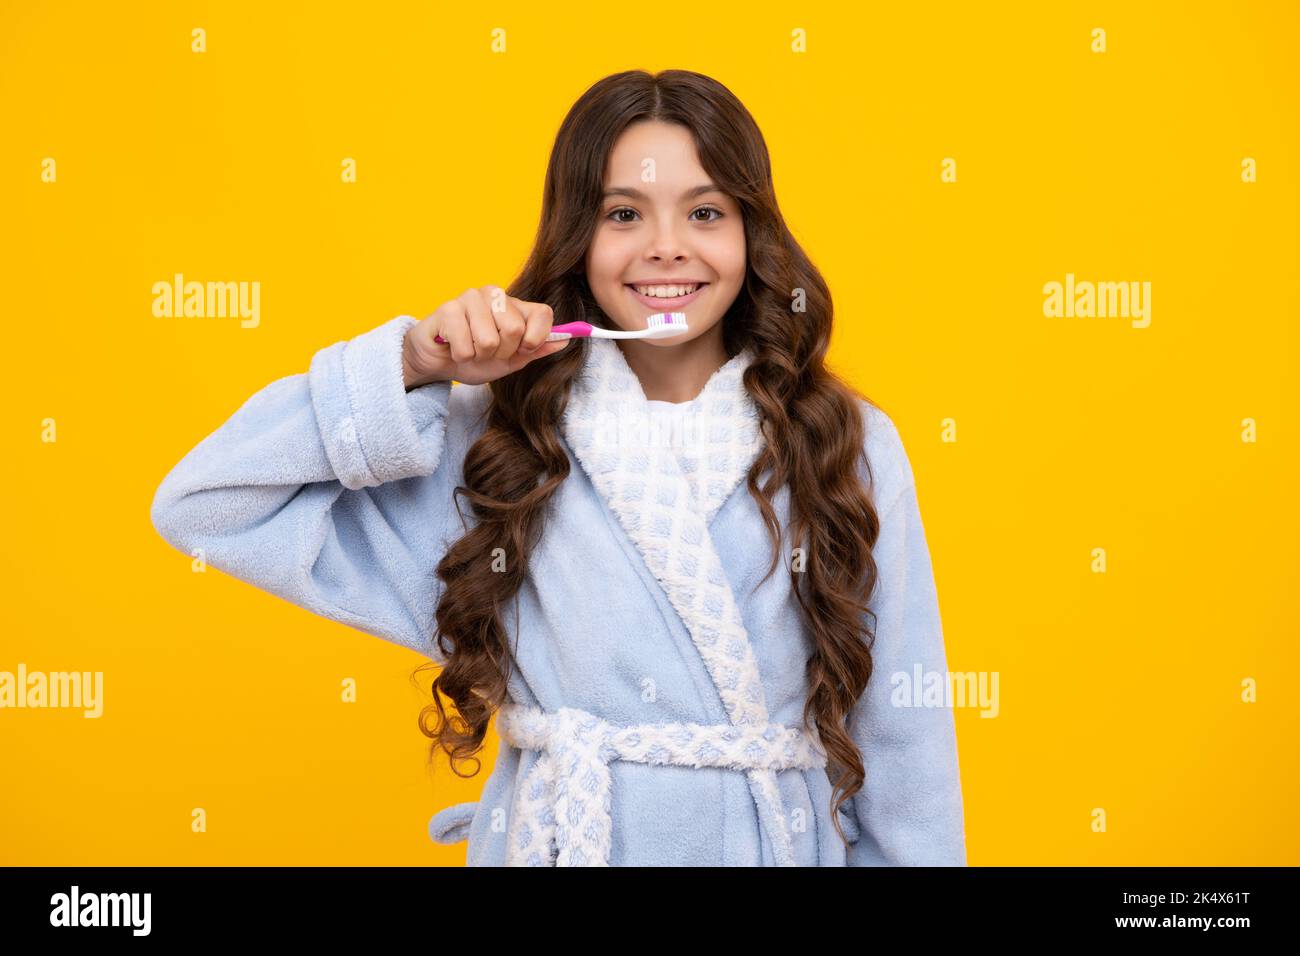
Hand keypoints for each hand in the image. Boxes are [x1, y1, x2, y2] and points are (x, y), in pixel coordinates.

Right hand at [402, 285, 569, 388]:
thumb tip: (566, 341)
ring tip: (469, 349)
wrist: (439, 362)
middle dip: (502, 352)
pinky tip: (453, 347)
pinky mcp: (447, 308)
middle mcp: (494, 295)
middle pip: (515, 329)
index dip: (536, 338)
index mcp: (514, 305)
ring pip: (489, 340)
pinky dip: (461, 356)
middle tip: (487, 351)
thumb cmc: (475, 357)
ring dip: (479, 356)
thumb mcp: (512, 360)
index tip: (524, 349)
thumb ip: (536, 349)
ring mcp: (470, 298)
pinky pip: (465, 346)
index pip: (543, 313)